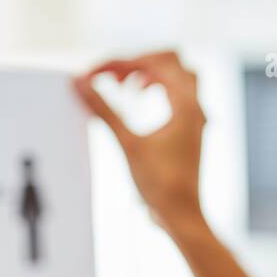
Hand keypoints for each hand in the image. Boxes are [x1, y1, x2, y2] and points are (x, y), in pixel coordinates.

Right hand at [72, 50, 206, 232]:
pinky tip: (141, 103)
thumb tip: (80, 82)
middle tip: (113, 79)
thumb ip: (103, 110)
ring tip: (128, 89)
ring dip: (152, 74)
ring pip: (179, 76)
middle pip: (171, 61)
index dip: (120, 63)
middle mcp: (195, 106)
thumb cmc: (161, 184)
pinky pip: (179, 94)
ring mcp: (196, 117)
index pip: (153, 63)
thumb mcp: (128, 144)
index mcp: (186, 104)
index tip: (94, 74)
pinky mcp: (190, 129)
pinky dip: (159, 89)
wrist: (182, 215)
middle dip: (138, 62)